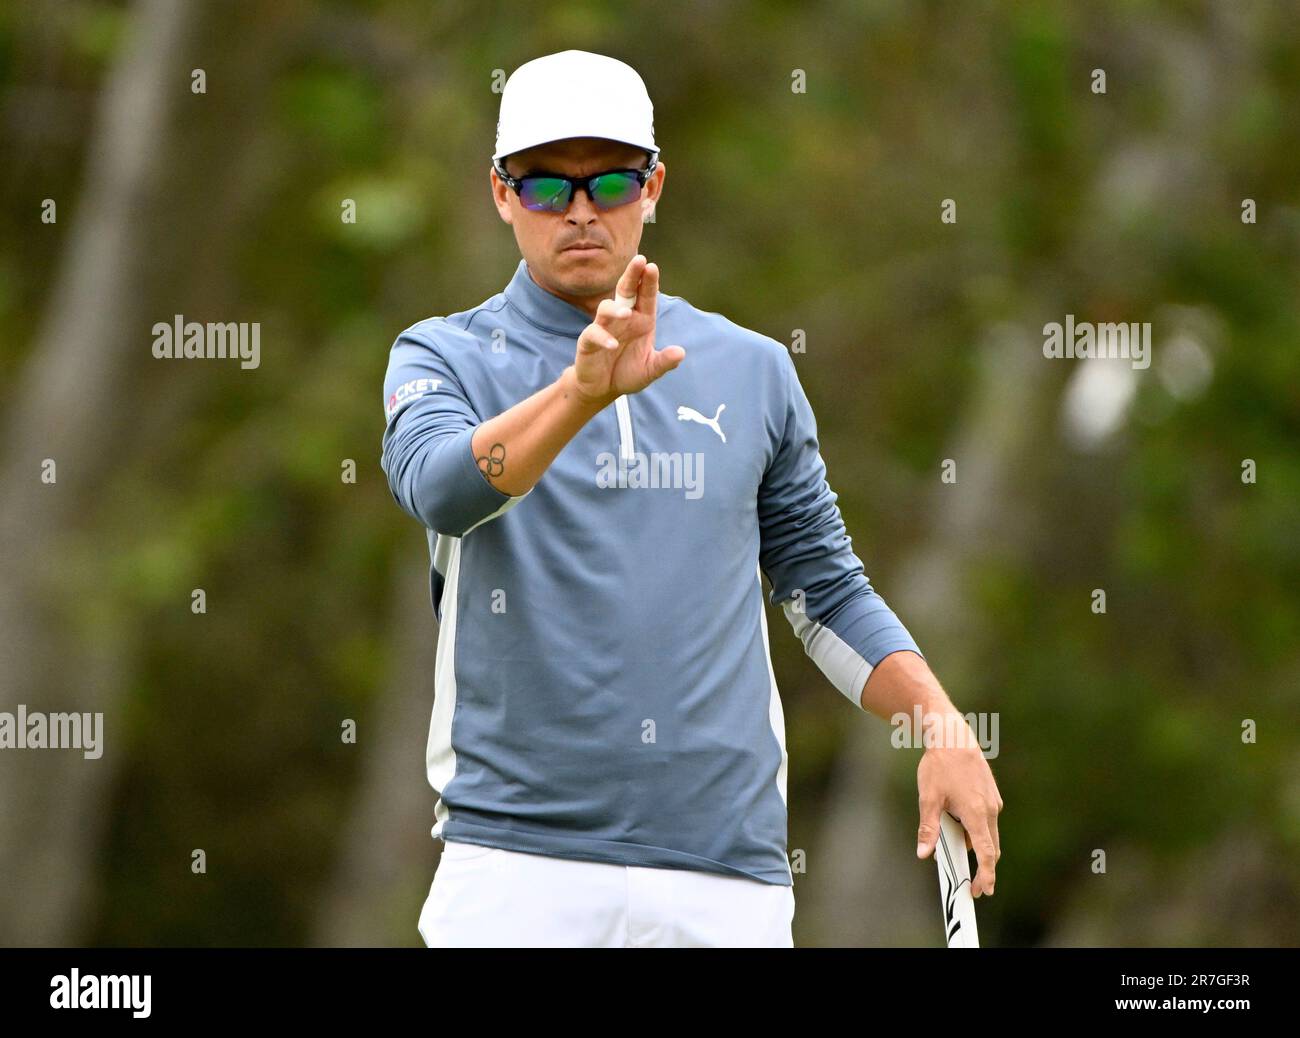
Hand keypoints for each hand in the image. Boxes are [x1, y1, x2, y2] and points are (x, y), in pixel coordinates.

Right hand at [571, 254, 684, 407]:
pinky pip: (594, 335)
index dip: (649, 282)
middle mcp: (623, 319)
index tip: (652, 266)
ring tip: (626, 314)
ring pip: (606, 309)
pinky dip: (603, 338)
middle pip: (626, 291)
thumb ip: (665, 362)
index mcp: (641, 320)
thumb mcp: (650, 370)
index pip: (646, 296)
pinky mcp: (588, 342)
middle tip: (639, 261)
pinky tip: (612, 345)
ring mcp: (604, 328)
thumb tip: (680, 353)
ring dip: (616, 310)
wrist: (603, 389)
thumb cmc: (626, 372)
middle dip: (632, 276)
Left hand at [915, 724, 1002, 897]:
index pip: (986, 852)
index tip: (985, 890)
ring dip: (974, 843)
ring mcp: (993, 801)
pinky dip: (975, 828)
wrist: (953, 737)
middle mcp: (990, 809)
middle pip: (990, 847)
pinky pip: (986, 820)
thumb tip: (924, 854)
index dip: (986, 874)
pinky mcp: (991, 795)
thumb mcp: (928, 799)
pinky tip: (956, 819)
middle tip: (971, 884)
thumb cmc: (940, 766)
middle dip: (983, 867)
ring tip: (950, 840)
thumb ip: (928, 829)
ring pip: (987, 833)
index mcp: (977, 813)